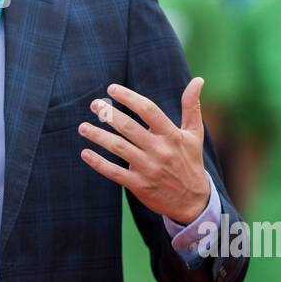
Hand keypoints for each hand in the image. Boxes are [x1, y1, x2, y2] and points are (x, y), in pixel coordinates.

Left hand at [78, 78, 209, 223]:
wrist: (193, 201)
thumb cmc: (190, 162)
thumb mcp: (194, 134)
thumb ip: (192, 106)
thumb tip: (198, 79)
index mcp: (171, 135)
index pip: (148, 110)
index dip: (129, 98)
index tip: (111, 88)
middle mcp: (159, 150)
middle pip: (129, 128)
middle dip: (109, 114)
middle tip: (94, 104)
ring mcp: (148, 168)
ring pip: (118, 148)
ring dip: (98, 136)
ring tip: (82, 127)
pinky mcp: (139, 185)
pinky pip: (114, 172)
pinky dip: (98, 163)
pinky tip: (85, 153)